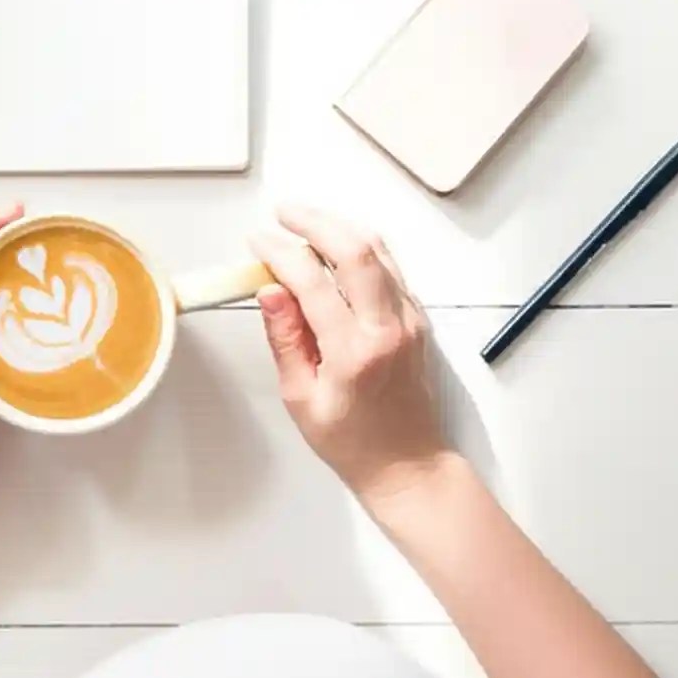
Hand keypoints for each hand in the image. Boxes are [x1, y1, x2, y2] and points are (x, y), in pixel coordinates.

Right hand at [250, 206, 446, 498]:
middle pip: (356, 248)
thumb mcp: (301, 397)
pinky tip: (336, 251)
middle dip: (315, 222)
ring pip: (380, 251)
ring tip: (306, 223)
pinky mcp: (418, 319)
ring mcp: (410, 319)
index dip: (280, 254)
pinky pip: (391, 269)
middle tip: (283, 214)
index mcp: (354, 351)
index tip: (258, 243)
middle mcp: (389, 327)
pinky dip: (361, 250)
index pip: (312, 281)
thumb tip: (271, 291)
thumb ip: (286, 338)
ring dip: (341, 228)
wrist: (409, 463)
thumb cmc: (354, 442)